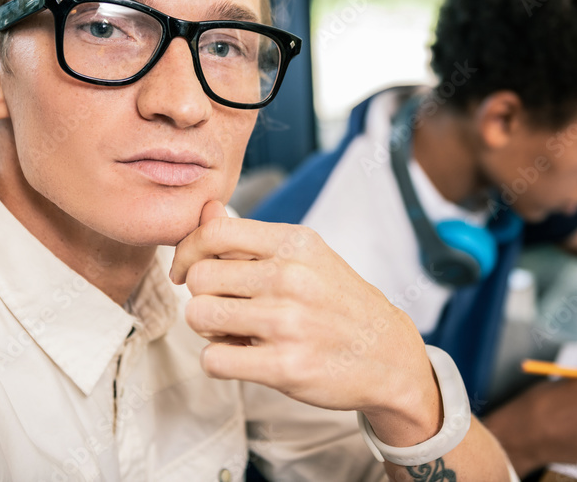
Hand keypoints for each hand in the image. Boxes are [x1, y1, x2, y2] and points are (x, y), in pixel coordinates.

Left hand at [171, 201, 442, 446]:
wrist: (389, 355)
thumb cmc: (340, 303)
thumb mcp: (306, 257)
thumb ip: (250, 238)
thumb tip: (206, 209)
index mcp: (295, 243)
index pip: (214, 232)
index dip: (187, 251)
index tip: (187, 271)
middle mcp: (291, 277)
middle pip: (201, 278)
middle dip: (203, 296)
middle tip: (226, 309)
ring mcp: (288, 322)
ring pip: (199, 316)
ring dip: (208, 329)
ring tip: (235, 333)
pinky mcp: (285, 366)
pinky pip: (213, 360)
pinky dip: (219, 361)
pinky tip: (243, 357)